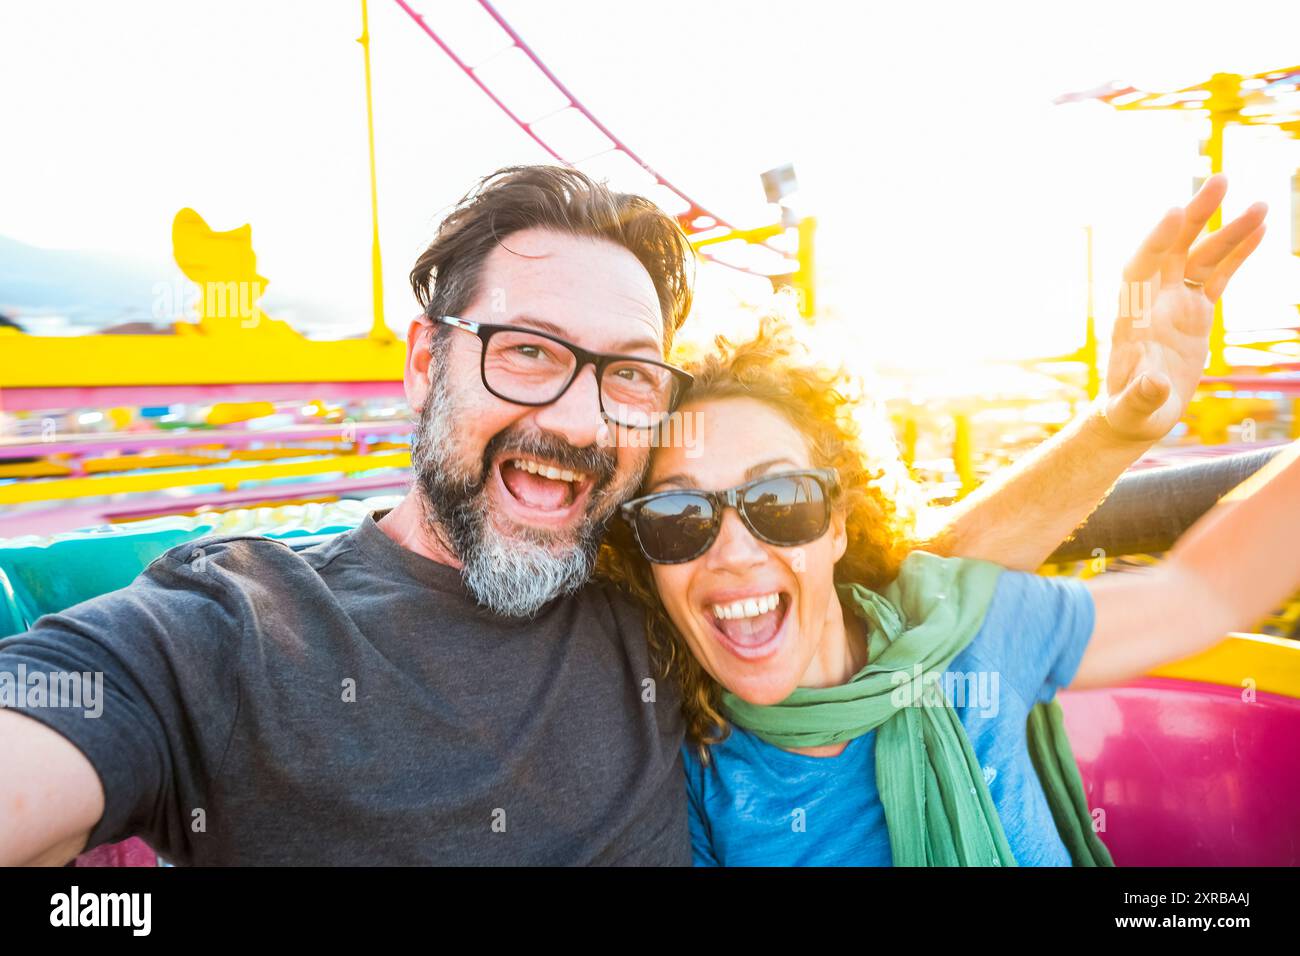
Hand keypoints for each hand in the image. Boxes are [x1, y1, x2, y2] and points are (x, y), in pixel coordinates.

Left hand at [1102, 174, 1266, 442]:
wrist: (1138, 414)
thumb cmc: (1131, 411)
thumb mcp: (1135, 409)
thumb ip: (1142, 397)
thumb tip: (1154, 385)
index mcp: (1132, 315)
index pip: (1140, 267)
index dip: (1156, 241)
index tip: (1173, 212)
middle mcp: (1152, 299)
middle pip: (1173, 247)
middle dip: (1195, 215)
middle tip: (1221, 180)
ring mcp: (1175, 301)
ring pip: (1203, 256)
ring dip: (1228, 230)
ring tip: (1261, 205)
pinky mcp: (1196, 310)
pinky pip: (1219, 273)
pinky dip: (1238, 252)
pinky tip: (1261, 228)